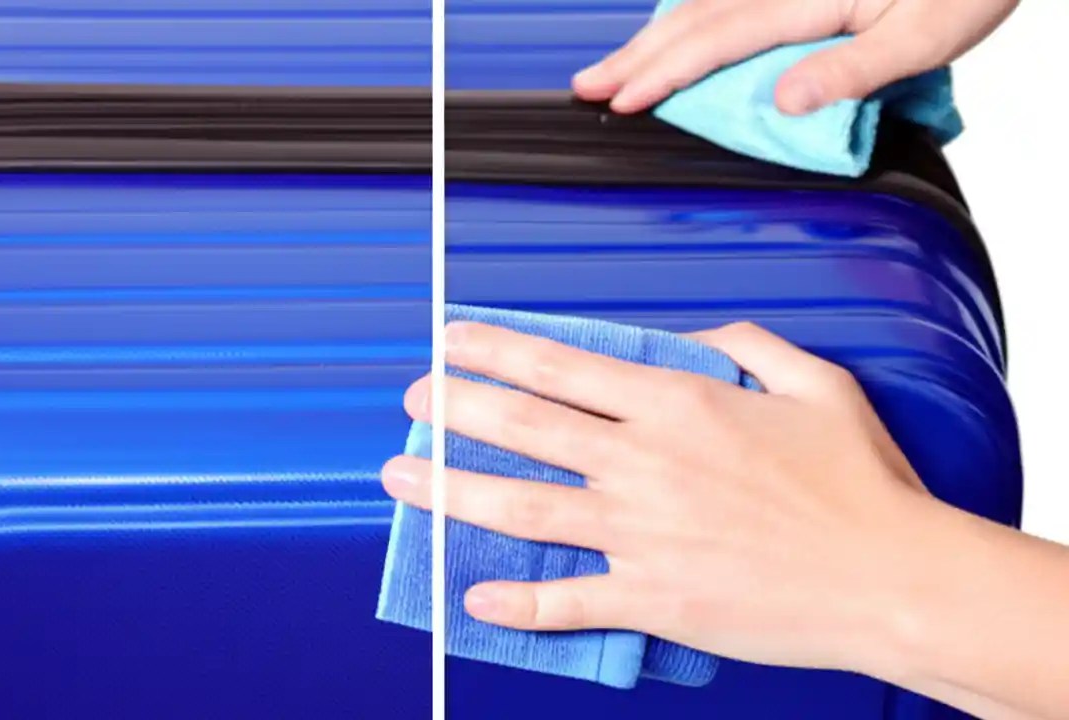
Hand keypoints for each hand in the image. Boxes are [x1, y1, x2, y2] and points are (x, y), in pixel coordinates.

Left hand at [382, 321, 941, 676]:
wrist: (891, 579)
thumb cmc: (860, 484)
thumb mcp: (815, 382)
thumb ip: (748, 344)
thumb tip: (696, 337)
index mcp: (677, 406)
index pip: (561, 366)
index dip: (495, 348)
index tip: (452, 340)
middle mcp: (644, 464)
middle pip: (523, 427)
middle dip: (454, 408)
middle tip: (413, 401)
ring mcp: (641, 534)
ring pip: (521, 506)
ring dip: (450, 490)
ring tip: (401, 477)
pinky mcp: (652, 598)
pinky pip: (566, 600)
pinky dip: (515, 600)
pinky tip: (472, 594)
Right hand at [572, 0, 1019, 114]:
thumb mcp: (924, 36)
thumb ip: (851, 70)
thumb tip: (784, 103)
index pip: (716, 39)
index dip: (663, 71)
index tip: (619, 99)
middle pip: (692, 15)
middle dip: (635, 54)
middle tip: (585, 85)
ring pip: (701, 2)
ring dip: (653, 37)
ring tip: (614, 66)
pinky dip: (687, 17)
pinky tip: (672, 30)